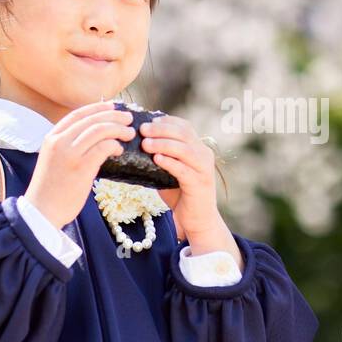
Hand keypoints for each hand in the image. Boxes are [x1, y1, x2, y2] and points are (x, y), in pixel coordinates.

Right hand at [23, 100, 134, 228]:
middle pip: (91, 120)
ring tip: (129, 133)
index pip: (78, 114)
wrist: (42, 211)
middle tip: (128, 119)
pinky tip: (120, 150)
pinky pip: (103, 148)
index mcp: (52, 137)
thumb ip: (70, 146)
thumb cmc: (51, 189)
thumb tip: (96, 137)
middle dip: (113, 116)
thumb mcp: (54, 159)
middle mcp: (59, 142)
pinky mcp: (80, 168)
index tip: (113, 106)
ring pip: (99, 130)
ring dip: (118, 129)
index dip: (98, 108)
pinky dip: (115, 145)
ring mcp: (69, 154)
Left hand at [138, 115, 242, 269]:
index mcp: (198, 148)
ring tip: (146, 144)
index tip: (147, 121)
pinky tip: (156, 159)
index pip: (184, 126)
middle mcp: (204, 155)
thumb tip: (137, 144)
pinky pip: (183, 169)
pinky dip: (169, 162)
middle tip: (142, 130)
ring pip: (183, 149)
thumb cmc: (180, 195)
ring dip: (163, 143)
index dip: (166, 121)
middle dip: (161, 129)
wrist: (198, 220)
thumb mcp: (169, 171)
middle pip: (183, 133)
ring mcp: (203, 169)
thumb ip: (160, 157)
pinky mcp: (199, 184)